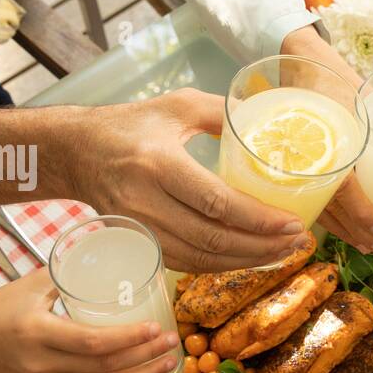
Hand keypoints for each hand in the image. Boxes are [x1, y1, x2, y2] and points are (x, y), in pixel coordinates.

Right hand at [0, 269, 181, 372]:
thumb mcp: (28, 286)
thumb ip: (66, 275)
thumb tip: (103, 253)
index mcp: (36, 333)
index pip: (92, 342)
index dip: (128, 338)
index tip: (155, 328)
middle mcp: (40, 366)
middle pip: (104, 368)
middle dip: (144, 357)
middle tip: (172, 344)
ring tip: (167, 364)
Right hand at [67, 88, 309, 271]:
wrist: (73, 153)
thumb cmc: (129, 125)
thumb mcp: (176, 106)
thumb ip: (222, 112)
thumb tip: (270, 120)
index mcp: (158, 163)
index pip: (216, 202)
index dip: (258, 220)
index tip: (292, 223)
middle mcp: (146, 201)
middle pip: (213, 239)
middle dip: (262, 247)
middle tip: (298, 241)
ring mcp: (140, 228)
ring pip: (201, 259)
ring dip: (247, 261)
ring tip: (284, 252)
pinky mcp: (139, 244)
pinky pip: (187, 264)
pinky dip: (222, 266)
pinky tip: (250, 258)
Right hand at [280, 26, 372, 254]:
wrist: (300, 65)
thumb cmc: (335, 78)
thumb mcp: (362, 96)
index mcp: (327, 140)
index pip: (343, 187)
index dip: (361, 212)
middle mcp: (311, 158)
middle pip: (332, 207)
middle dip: (358, 232)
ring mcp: (302, 166)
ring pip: (323, 209)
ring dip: (346, 232)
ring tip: (370, 247)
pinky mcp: (302, 171)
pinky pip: (315, 201)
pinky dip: (333, 220)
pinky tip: (347, 233)